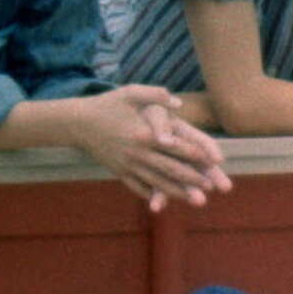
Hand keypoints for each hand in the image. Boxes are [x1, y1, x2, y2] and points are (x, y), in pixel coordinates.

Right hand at [76, 87, 231, 210]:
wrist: (78, 123)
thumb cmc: (107, 104)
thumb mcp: (130, 93)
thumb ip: (155, 95)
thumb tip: (178, 103)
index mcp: (144, 134)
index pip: (176, 146)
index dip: (196, 154)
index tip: (214, 162)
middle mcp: (138, 153)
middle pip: (170, 169)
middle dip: (192, 179)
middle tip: (211, 187)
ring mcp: (128, 166)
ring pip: (157, 182)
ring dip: (178, 192)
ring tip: (196, 199)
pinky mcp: (119, 172)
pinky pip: (138, 187)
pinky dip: (152, 194)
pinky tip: (164, 201)